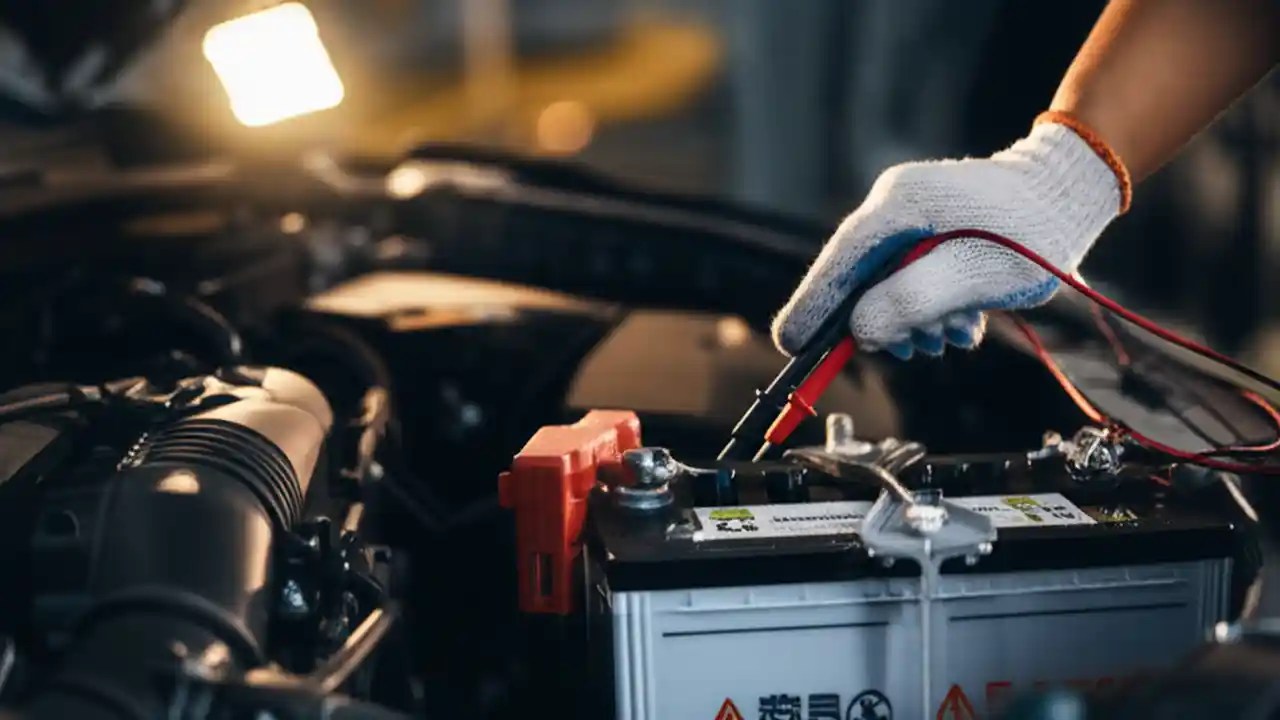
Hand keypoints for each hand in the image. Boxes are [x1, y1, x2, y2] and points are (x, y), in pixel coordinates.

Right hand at [771, 121, 1125, 358]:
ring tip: (957, 333)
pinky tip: (962, 321)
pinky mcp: (926, 227)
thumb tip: (861, 330)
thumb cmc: (1034, 234)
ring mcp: (910, 214)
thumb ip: (913, 300)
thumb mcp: (978, 276)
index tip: (789, 342)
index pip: (841, 259)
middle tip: (920, 349)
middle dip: (887, 320)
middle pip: (862, 277)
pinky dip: (929, 307)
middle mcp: (897, 203)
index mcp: (901, 203)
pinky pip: (908, 277)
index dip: (813, 304)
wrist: (1070, 194)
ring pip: (887, 283)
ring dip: (916, 319)